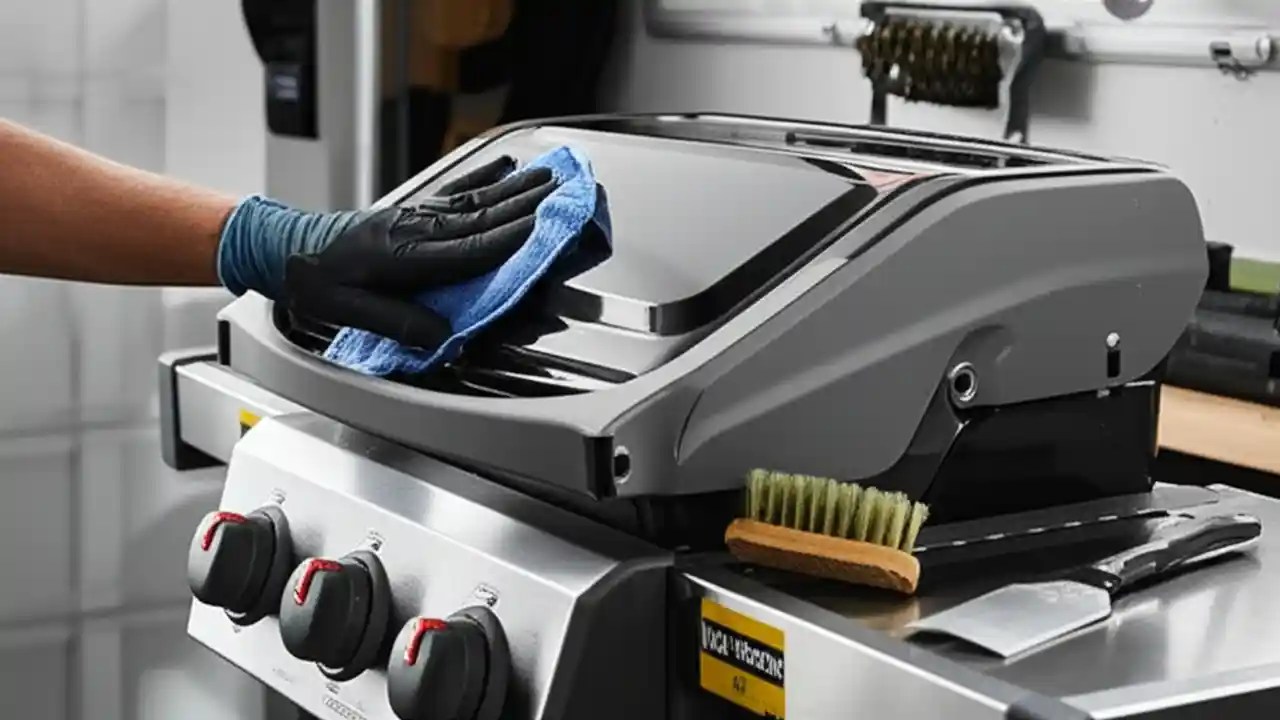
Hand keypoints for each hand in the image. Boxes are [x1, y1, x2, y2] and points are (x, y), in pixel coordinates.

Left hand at [216, 156, 554, 346]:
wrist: (284, 247)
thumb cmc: (314, 282)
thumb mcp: (348, 311)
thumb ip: (397, 322)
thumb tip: (443, 335)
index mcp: (403, 256)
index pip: (467, 249)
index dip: (509, 240)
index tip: (545, 229)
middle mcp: (416, 229)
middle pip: (482, 216)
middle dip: (528, 206)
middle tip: (565, 194)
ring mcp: (417, 216)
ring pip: (477, 200)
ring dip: (517, 189)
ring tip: (551, 177)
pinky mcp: (414, 211)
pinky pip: (457, 190)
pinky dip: (486, 177)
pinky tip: (507, 166)